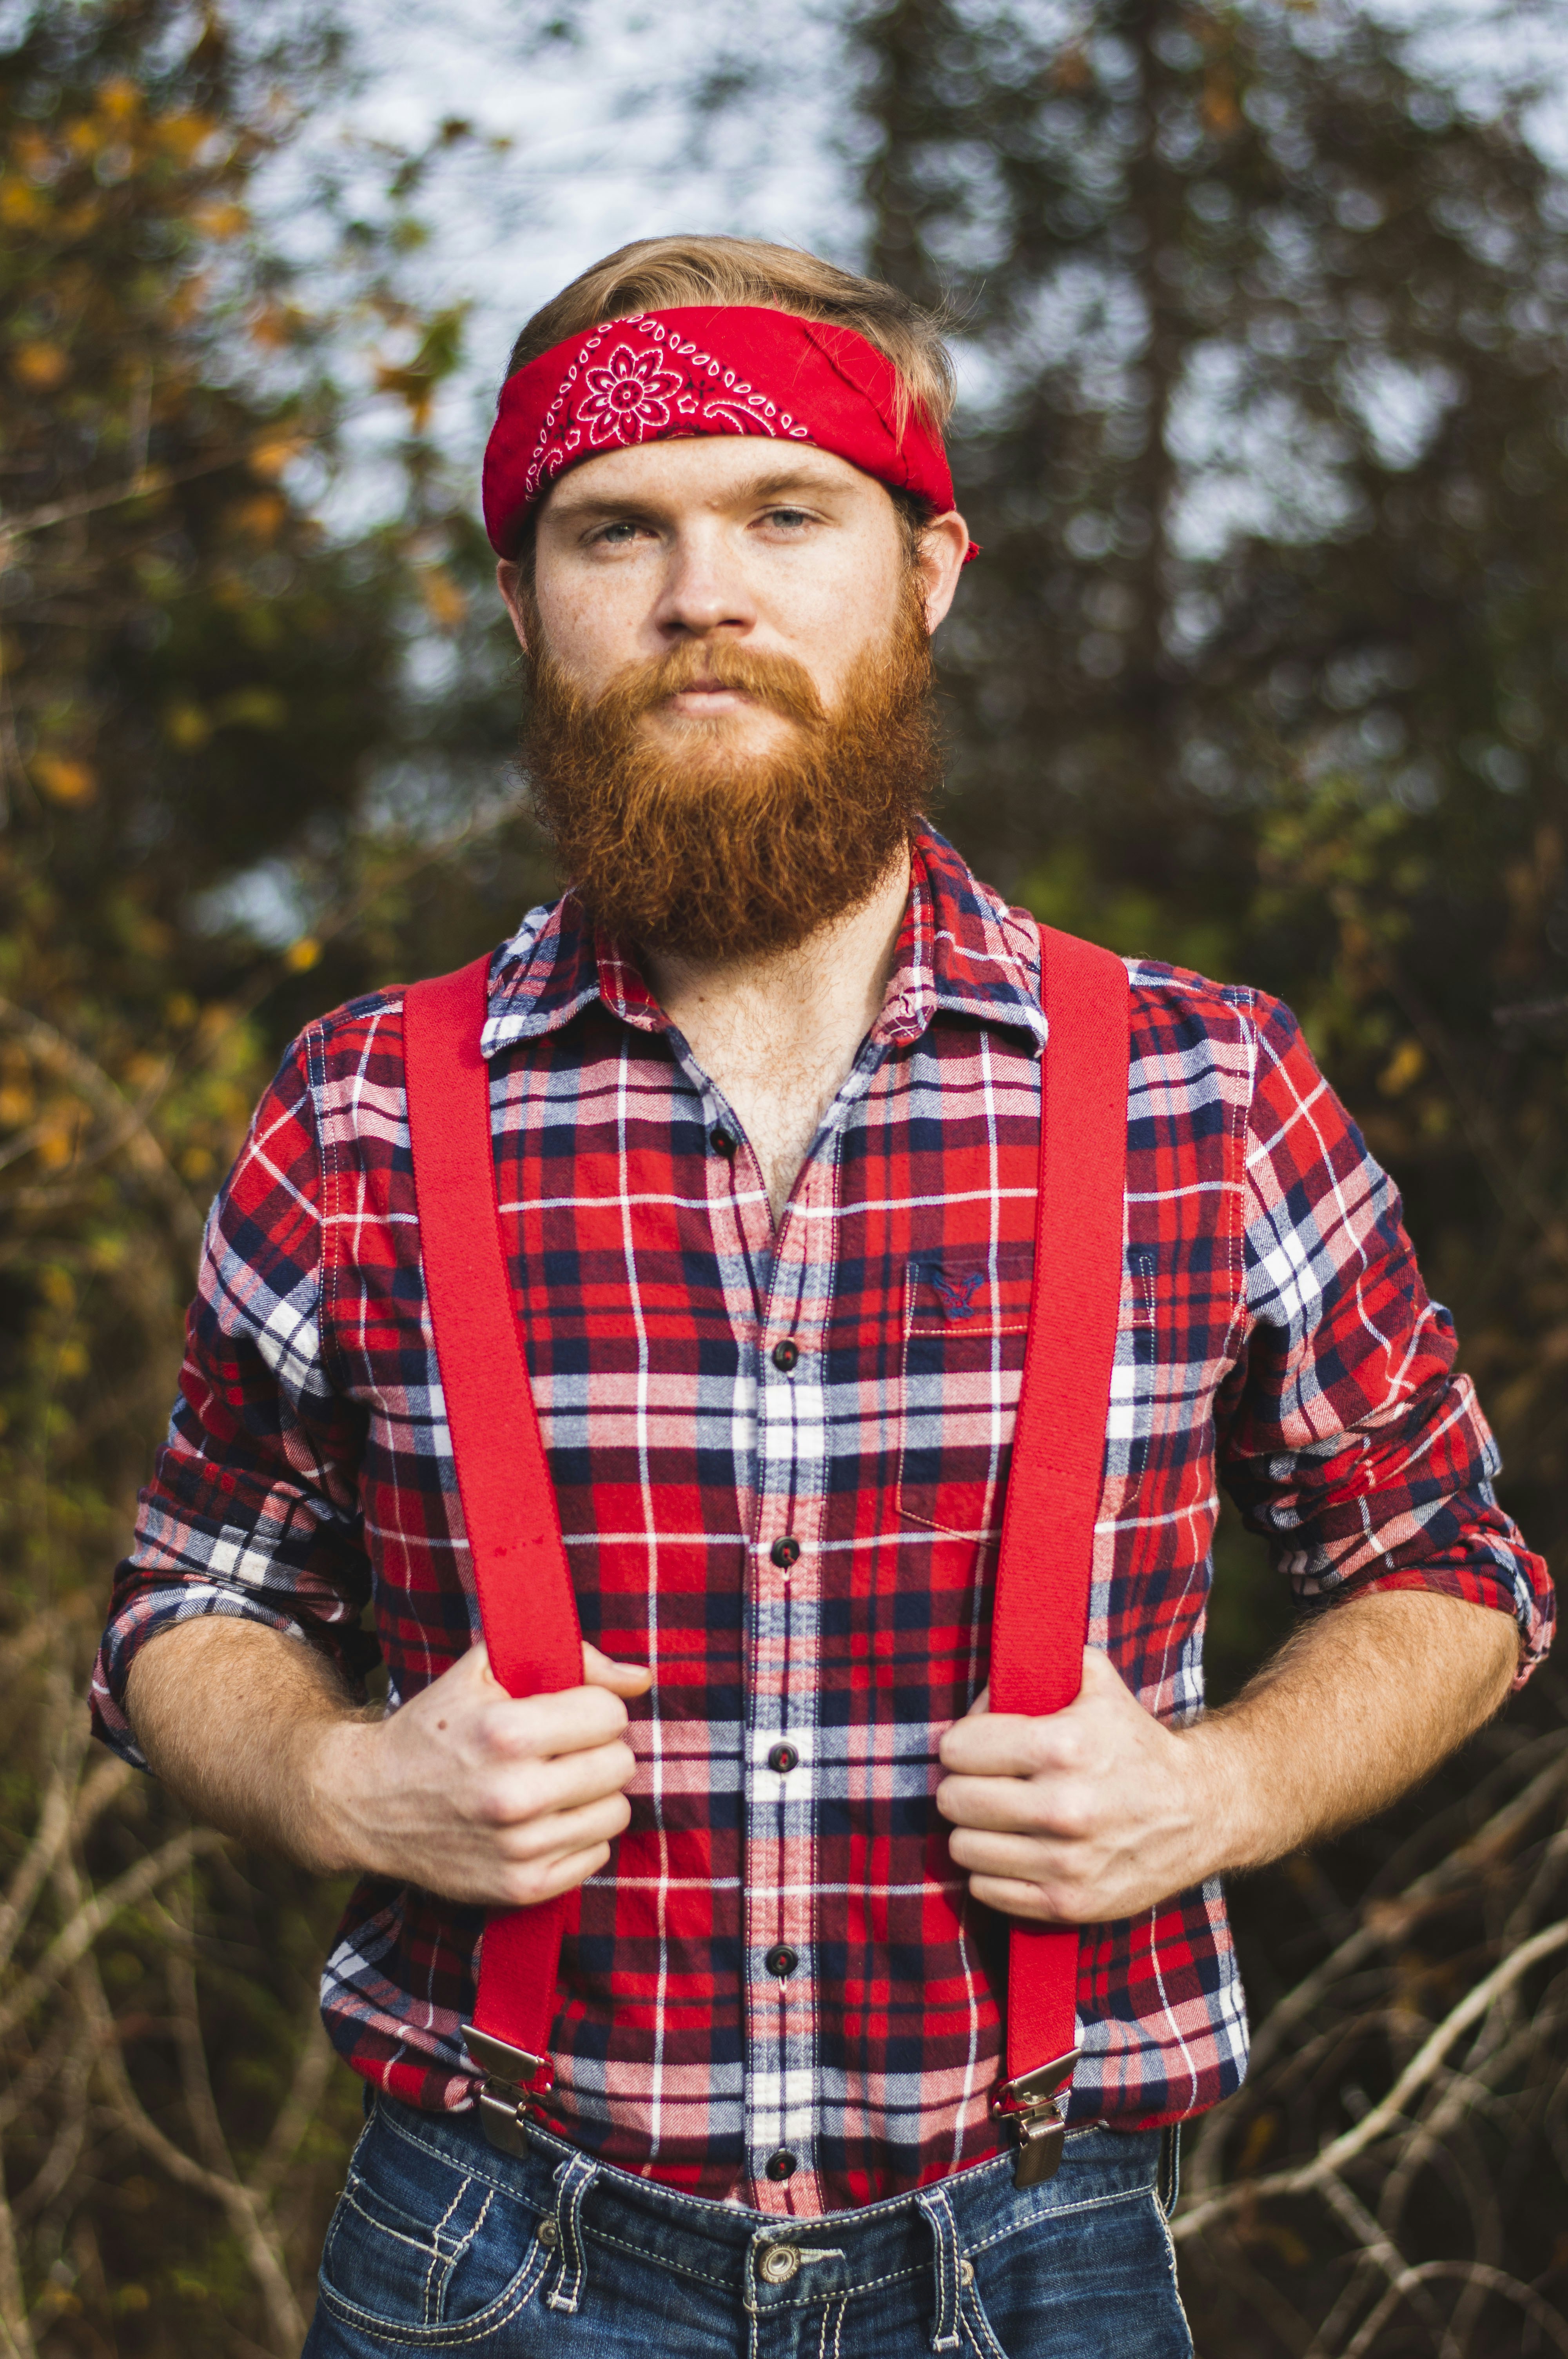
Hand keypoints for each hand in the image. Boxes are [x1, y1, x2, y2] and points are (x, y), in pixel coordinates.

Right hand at [318, 1640, 651, 1906]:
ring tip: (555, 1783)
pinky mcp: (519, 1888)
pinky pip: (596, 1856)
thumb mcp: (486, 1671)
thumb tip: (640, 1679)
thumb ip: (571, 1660)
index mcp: (505, 1733)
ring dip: (593, 1795)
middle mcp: (513, 1794)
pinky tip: (545, 1819)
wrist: (367, 1802)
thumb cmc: (434, 1728)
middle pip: (620, 1764)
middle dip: (598, 1749)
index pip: (610, 1713)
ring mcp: (517, 1848)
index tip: (568, 1712)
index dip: (593, 1707)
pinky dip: (579, 1836)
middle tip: (562, 1749)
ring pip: (616, 1812)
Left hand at [935, 1647, 1218, 1924]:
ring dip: (975, 1831)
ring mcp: (1067, 1863)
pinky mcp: (1070, 1904)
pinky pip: (986, 1890)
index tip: (979, 1745)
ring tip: (1000, 1817)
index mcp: (1064, 1746)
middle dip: (962, 1785)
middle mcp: (1064, 1808)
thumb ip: (1039, 1664)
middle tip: (984, 1782)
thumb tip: (985, 1684)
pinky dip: (992, 1871)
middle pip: (954, 1800)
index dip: (963, 1742)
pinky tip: (1017, 1850)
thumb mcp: (1096, 1682)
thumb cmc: (1135, 1743)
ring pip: (963, 1848)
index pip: (958, 1748)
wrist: (1201, 1811)